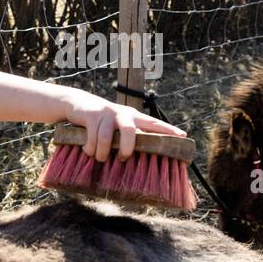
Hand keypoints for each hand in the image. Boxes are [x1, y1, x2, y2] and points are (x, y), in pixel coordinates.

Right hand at [62, 91, 186, 162]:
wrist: (79, 104)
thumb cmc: (104, 122)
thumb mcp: (119, 126)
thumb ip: (131, 137)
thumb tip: (145, 156)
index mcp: (134, 117)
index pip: (154, 122)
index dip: (168, 130)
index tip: (183, 136)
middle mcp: (123, 114)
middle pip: (129, 131)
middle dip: (126, 149)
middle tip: (123, 158)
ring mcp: (107, 114)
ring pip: (106, 139)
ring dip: (102, 154)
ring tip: (100, 158)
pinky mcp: (92, 116)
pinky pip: (92, 139)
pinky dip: (90, 150)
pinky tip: (89, 151)